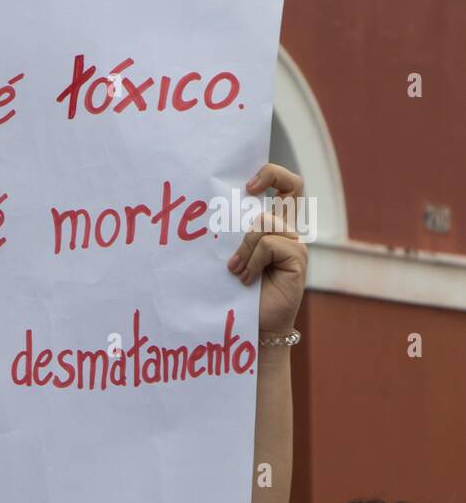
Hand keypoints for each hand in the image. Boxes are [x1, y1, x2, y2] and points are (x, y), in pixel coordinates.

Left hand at [227, 163, 307, 336]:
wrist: (254, 327)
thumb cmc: (238, 295)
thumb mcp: (233, 259)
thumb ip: (231, 238)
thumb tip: (205, 214)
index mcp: (273, 229)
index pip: (286, 188)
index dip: (273, 174)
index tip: (249, 182)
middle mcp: (288, 232)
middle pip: (293, 186)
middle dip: (270, 175)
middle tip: (246, 188)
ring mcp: (295, 245)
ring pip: (266, 223)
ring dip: (244, 247)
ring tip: (235, 271)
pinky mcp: (298, 259)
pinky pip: (270, 245)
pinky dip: (252, 261)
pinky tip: (247, 280)